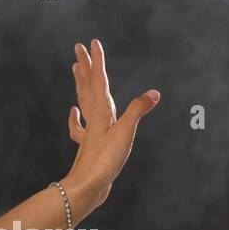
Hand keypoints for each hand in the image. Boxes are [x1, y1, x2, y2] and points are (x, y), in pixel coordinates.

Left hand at [64, 38, 159, 207]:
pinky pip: (80, 126)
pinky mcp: (89, 145)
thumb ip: (138, 112)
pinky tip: (74, 113)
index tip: (93, 42)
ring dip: (80, 83)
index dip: (97, 61)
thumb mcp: (125, 134)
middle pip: (87, 86)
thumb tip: (154, 92)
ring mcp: (89, 131)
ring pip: (83, 101)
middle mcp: (92, 118)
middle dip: (85, 66)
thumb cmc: (104, 161)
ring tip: (75, 69)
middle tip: (78, 47)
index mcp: (101, 112)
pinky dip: (76, 116)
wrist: (86, 187)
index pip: (99, 81)